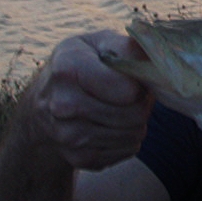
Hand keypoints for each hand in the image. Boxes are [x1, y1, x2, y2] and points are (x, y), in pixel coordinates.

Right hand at [29, 31, 153, 170]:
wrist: (45, 99)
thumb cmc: (82, 63)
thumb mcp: (100, 42)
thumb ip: (130, 47)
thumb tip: (156, 61)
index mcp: (68, 68)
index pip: (128, 90)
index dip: (139, 83)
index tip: (130, 78)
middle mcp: (62, 104)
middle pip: (134, 115)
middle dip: (141, 103)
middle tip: (132, 94)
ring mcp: (67, 136)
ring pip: (133, 135)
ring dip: (137, 122)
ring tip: (123, 107)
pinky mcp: (78, 158)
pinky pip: (127, 151)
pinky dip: (128, 139)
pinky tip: (114, 124)